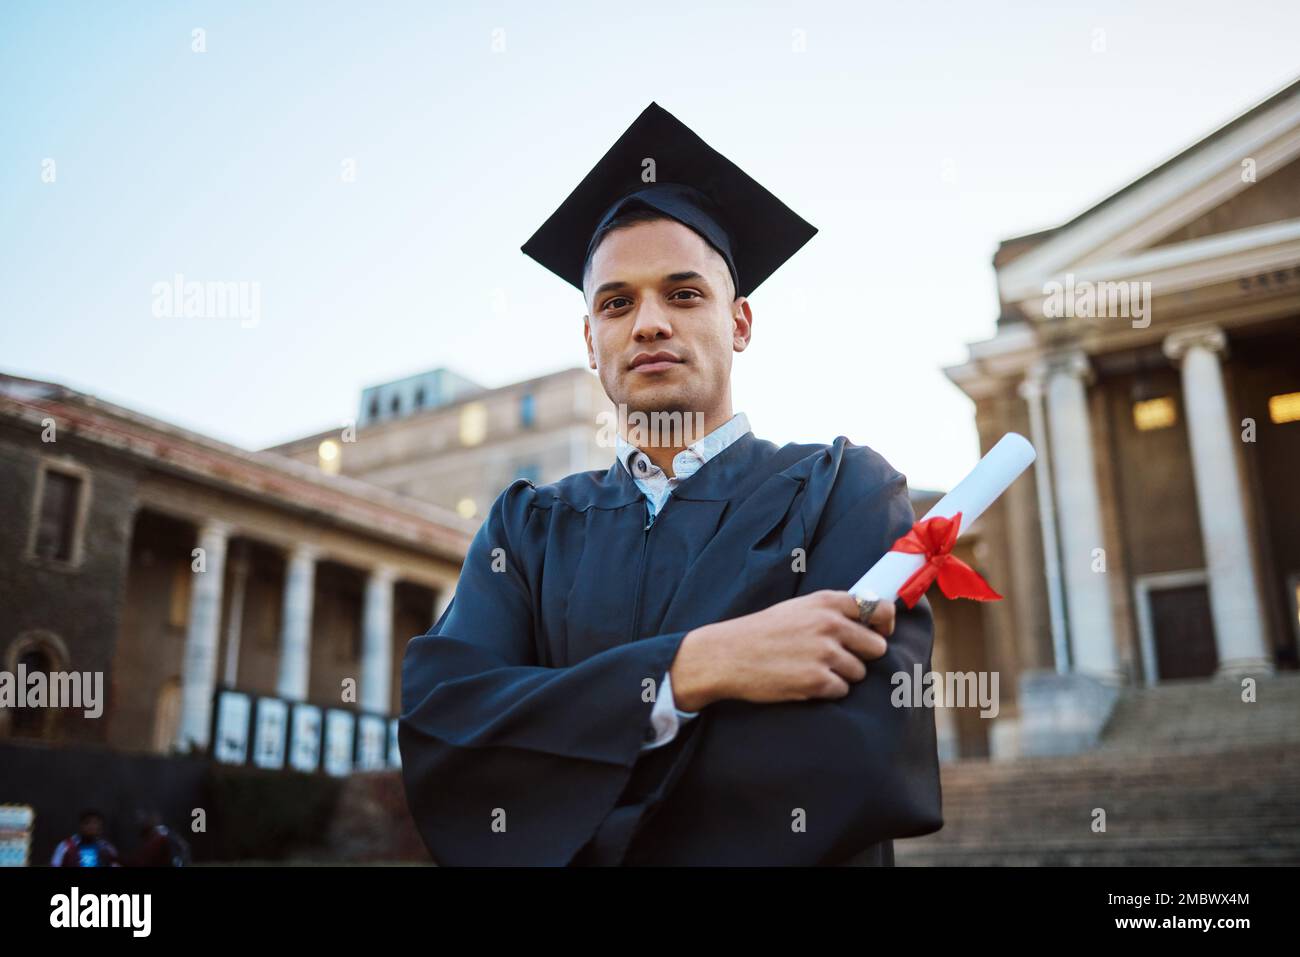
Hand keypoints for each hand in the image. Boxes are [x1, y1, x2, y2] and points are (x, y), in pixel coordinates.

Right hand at [669, 590, 895, 709]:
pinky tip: (803, 681)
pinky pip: (841, 691)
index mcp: (826, 602)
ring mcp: (824, 653)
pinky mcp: (816, 681)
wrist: (727, 655)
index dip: (885, 625)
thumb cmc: (762, 632)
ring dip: (841, 675)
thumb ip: (831, 611)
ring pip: (859, 672)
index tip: (881, 633)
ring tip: (812, 669)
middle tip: (836, 659)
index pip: (879, 609)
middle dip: (861, 656)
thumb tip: (868, 621)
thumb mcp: (798, 608)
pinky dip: (827, 691)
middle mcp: (829, 625)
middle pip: (876, 647)